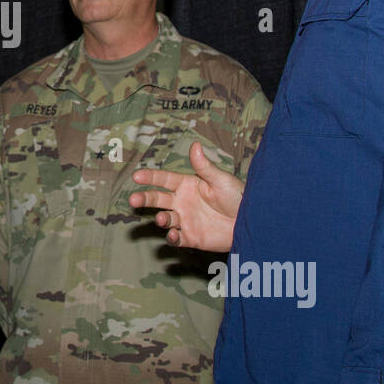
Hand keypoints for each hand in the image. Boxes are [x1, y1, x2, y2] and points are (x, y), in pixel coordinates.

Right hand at [129, 141, 243, 251]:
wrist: (250, 221)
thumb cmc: (238, 197)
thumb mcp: (221, 180)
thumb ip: (204, 166)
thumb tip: (195, 145)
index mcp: (187, 185)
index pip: (164, 179)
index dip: (150, 177)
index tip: (136, 176)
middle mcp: (182, 202)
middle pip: (158, 199)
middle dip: (144, 199)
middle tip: (133, 200)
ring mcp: (185, 220)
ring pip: (165, 219)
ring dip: (161, 219)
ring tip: (162, 219)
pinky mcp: (191, 237)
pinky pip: (177, 238)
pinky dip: (172, 238)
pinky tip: (173, 235)